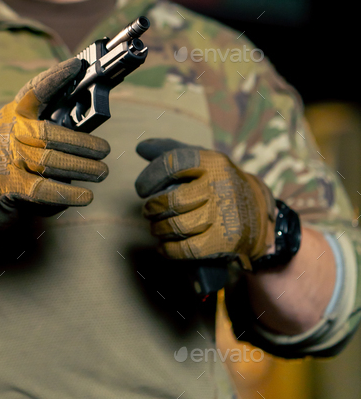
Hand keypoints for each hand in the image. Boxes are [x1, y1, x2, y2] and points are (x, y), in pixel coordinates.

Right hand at [0, 58, 109, 243]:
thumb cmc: (12, 160)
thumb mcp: (23, 135)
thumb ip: (49, 125)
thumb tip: (89, 120)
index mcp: (14, 114)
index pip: (33, 91)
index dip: (54, 78)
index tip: (77, 66)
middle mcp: (8, 132)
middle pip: (48, 133)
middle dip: (82, 143)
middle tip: (105, 150)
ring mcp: (5, 159)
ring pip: (49, 161)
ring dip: (82, 167)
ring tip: (101, 172)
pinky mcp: (7, 186)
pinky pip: (42, 189)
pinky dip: (68, 193)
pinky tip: (86, 196)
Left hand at [134, 138, 276, 268]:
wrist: (258, 211)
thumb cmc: (218, 182)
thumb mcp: (202, 160)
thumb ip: (171, 151)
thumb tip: (140, 149)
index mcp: (213, 162)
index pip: (173, 163)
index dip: (151, 176)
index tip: (142, 189)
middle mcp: (221, 187)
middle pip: (172, 200)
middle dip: (153, 208)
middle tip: (149, 211)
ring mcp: (224, 215)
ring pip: (177, 226)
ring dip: (158, 229)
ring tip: (156, 227)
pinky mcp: (226, 241)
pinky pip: (187, 249)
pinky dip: (169, 250)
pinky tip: (163, 246)